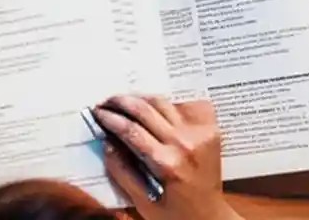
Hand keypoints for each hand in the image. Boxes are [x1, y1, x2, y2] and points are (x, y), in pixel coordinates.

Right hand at [96, 96, 240, 219]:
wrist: (209, 216)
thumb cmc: (174, 214)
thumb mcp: (141, 201)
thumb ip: (121, 170)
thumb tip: (106, 142)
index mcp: (167, 163)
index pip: (131, 129)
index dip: (110, 118)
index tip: (97, 113)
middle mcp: (184, 143)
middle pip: (145, 109)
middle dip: (121, 102)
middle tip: (106, 103)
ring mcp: (200, 133)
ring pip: (164, 102)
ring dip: (141, 99)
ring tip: (125, 102)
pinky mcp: (211, 129)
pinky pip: (186, 105)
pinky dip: (168, 104)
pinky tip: (155, 108)